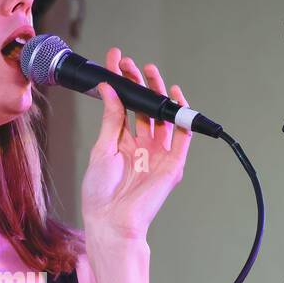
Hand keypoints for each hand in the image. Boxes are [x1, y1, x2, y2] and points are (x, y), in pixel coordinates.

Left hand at [81, 48, 193, 242]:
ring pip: (164, 116)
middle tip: (131, 64)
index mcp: (123, 143)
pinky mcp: (173, 163)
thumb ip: (111, 119)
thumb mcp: (102, 149)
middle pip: (145, 108)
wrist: (111, 220)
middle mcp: (143, 146)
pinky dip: (182, 115)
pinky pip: (182, 135)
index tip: (114, 62)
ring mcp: (159, 153)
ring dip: (158, 92)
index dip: (121, 83)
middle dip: (139, 83)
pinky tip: (175, 96)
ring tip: (150, 71)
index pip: (125, 106)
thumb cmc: (101, 194)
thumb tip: (109, 90)